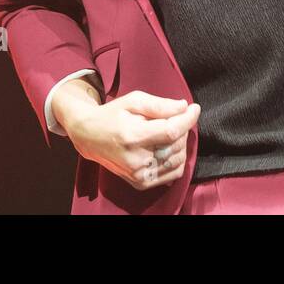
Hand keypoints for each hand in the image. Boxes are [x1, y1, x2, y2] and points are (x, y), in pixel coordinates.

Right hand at [60, 90, 200, 190]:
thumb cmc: (112, 115)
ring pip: (178, 160)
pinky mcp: (141, 183)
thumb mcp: (134, 100)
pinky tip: (168, 148)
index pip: (171, 131)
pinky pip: (172, 174)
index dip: (188, 119)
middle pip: (176, 145)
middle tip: (176, 117)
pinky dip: (177, 160)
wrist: (89, 136)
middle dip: (183, 128)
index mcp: (133, 136)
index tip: (194, 108)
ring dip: (181, 144)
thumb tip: (183, 107)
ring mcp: (139, 174)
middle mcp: (137, 159)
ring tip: (171, 132)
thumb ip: (160, 105)